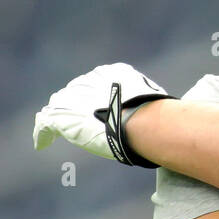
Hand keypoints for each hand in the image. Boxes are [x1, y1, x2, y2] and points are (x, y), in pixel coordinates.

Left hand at [32, 62, 173, 166]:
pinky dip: (43, 134)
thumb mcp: (158, 107)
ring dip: (59, 119)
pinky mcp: (62, 116)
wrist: (137, 121)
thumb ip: (153, 110)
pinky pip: (46, 123)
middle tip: (79, 125)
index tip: (99, 113)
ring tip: (54, 133)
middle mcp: (89, 81)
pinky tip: (42, 144)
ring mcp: (73, 97)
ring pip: (60, 106)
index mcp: (111, 73)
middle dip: (76, 108)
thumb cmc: (154, 118)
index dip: (96, 100)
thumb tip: (175, 123)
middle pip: (76, 93)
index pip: (97, 85)